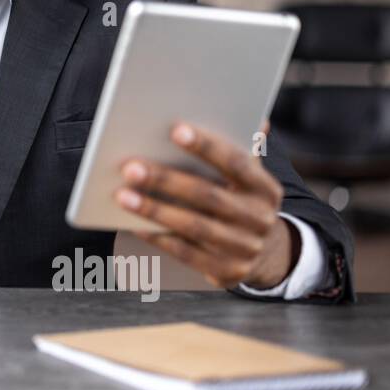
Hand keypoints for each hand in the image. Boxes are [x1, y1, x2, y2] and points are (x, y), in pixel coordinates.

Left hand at [113, 121, 297, 289]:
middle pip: (208, 196)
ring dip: (154, 210)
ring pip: (193, 226)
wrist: (266, 253)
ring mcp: (244, 248)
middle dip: (166, 180)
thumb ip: (243, 148)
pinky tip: (133, 224)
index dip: (208, 147)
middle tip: (131, 167)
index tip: (176, 130)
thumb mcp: (250, 176)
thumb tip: (252, 118)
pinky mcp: (227, 272)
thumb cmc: (242, 200)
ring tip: (122, 194)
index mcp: (265, 188)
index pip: (238, 163)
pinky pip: (186, 253)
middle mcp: (259, 218)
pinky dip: (158, 238)